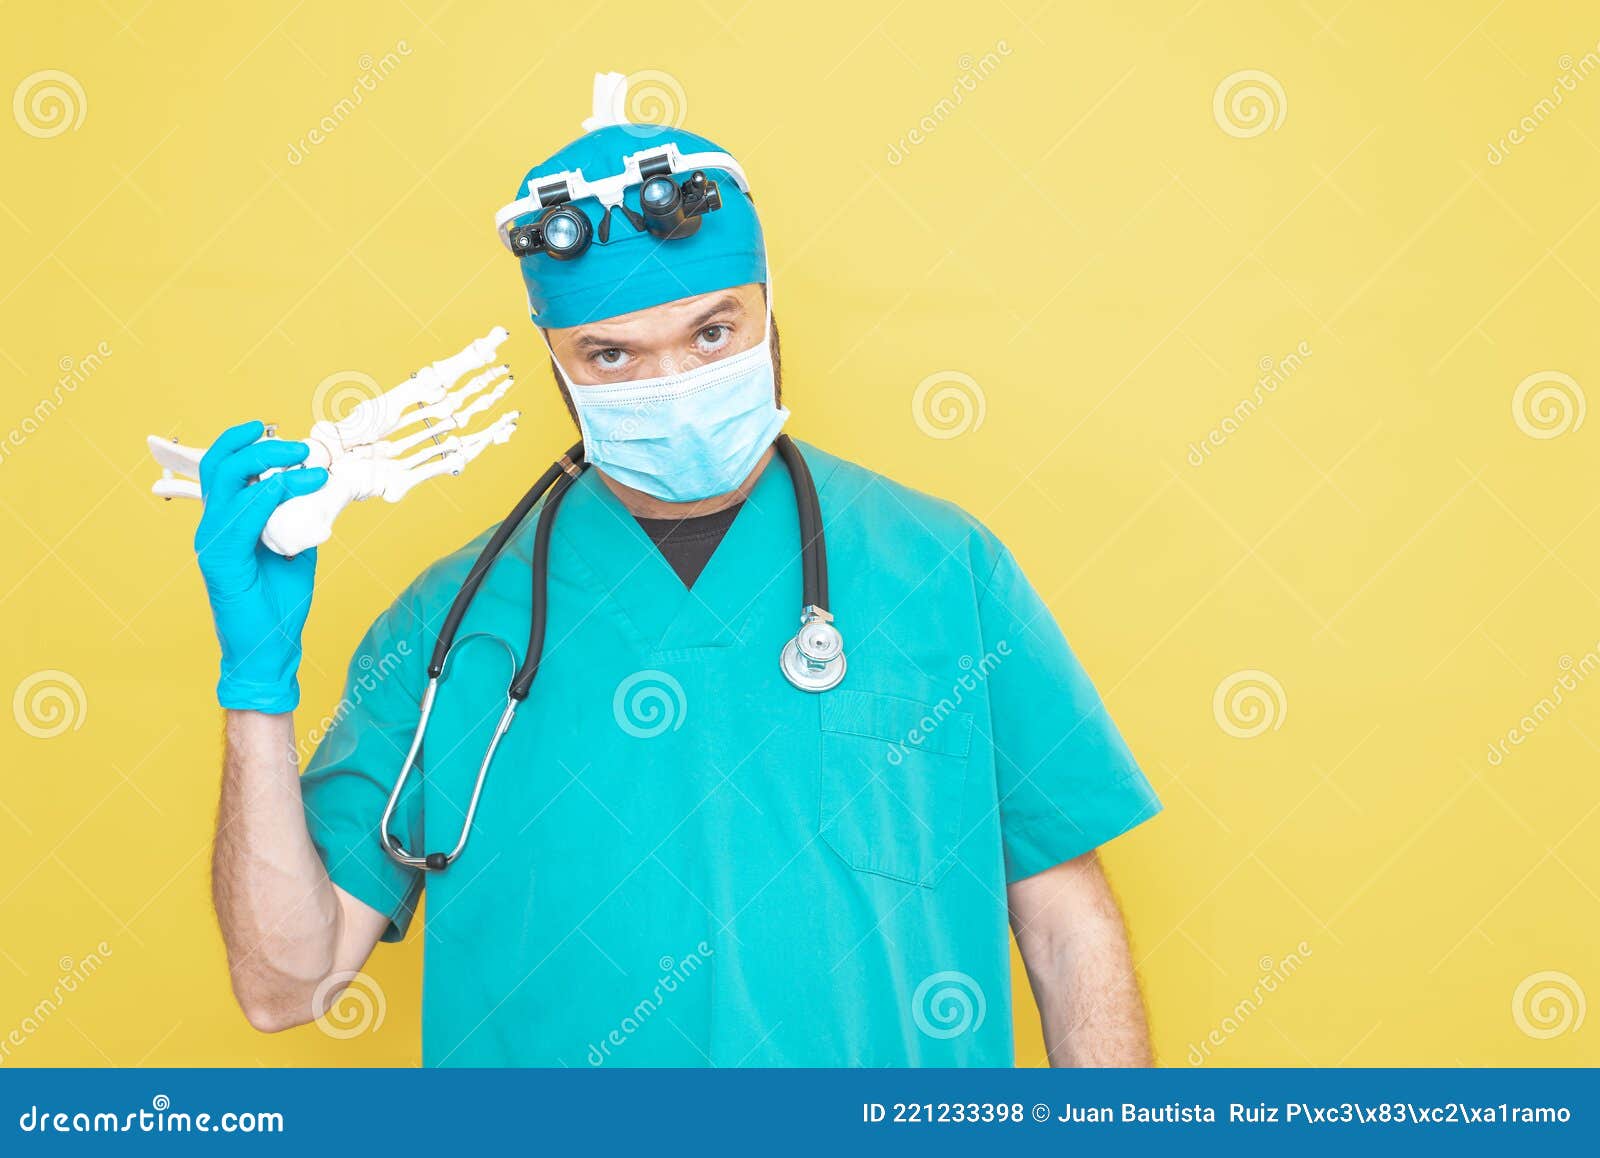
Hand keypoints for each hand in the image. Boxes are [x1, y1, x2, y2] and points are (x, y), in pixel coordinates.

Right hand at [194, 420, 329, 713]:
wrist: (270, 650)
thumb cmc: (279, 602)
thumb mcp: (297, 545)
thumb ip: (299, 515)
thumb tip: (323, 485)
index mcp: (227, 520)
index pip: (223, 467)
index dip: (246, 442)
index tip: (280, 433)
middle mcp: (213, 526)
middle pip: (221, 465)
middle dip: (260, 445)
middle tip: (302, 447)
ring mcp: (212, 542)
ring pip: (229, 483)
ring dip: (272, 466)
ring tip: (311, 467)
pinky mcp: (220, 561)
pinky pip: (239, 518)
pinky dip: (268, 497)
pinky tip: (295, 489)